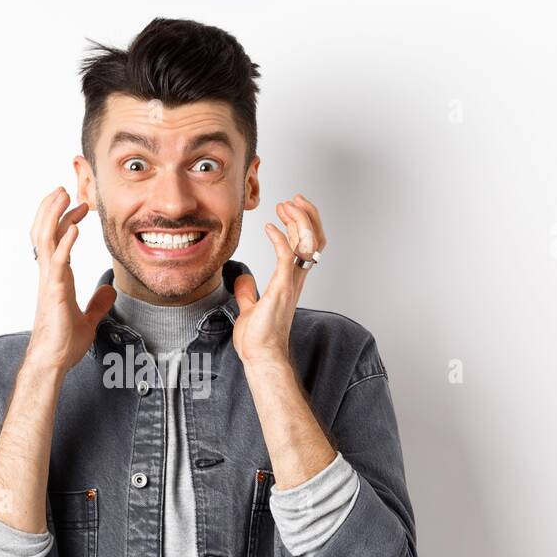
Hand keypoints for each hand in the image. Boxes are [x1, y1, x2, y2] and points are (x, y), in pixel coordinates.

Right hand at [23, 187, 115, 374]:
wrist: (53, 361)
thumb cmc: (64, 343)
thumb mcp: (88, 319)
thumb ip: (98, 304)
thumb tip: (110, 292)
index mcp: (56, 278)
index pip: (56, 240)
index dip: (65, 220)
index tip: (79, 206)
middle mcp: (49, 274)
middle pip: (44, 231)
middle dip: (53, 208)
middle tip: (64, 188)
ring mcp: (49, 281)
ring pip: (45, 238)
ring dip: (54, 214)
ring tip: (64, 195)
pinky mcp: (54, 290)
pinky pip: (58, 260)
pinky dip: (65, 241)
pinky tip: (74, 227)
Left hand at [232, 193, 327, 367]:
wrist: (260, 357)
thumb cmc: (258, 339)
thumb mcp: (249, 308)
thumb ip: (247, 292)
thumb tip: (242, 279)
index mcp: (291, 282)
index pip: (306, 245)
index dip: (301, 223)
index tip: (288, 209)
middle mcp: (296, 280)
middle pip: (314, 239)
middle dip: (306, 214)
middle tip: (292, 200)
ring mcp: (290, 284)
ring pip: (308, 243)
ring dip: (299, 220)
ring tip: (286, 206)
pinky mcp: (281, 289)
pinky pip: (287, 257)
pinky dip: (281, 238)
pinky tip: (270, 228)